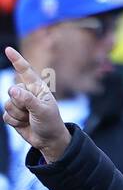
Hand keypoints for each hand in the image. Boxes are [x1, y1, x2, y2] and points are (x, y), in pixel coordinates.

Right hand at [2, 46, 70, 161]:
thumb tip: (13, 89)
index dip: (17, 60)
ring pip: (7, 105)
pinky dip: (14, 122)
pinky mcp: (13, 115)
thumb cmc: (50, 123)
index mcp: (37, 88)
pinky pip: (5, 116)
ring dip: (18, 115)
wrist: (49, 140)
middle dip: (20, 104)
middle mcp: (27, 94)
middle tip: (33, 112)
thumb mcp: (42, 111)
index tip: (8, 49)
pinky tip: (24, 124)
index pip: (25, 71)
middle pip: (12, 92)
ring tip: (30, 118)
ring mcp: (19, 104)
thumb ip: (28, 100)